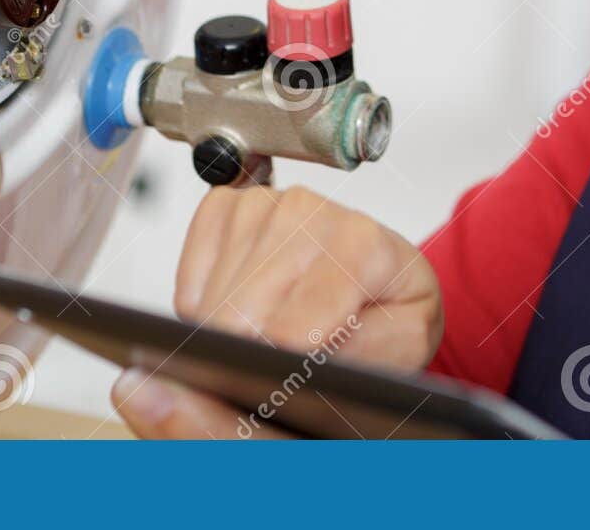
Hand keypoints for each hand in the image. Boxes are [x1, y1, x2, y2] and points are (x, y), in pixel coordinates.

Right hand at [111, 185, 442, 438]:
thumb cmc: (391, 309)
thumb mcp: (404, 343)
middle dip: (249, 358)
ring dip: (228, 337)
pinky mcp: (224, 208)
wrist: (382, 274)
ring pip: (208, 305)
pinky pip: (186, 284)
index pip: (291, 326)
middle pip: (239, 317)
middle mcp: (307, 210)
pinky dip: (202, 312)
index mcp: (360, 243)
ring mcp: (261, 204)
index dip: (278, 370)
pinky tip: (243, 312)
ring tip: (273, 338)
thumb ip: (359, 352)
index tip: (284, 386)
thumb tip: (288, 351)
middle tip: (280, 370)